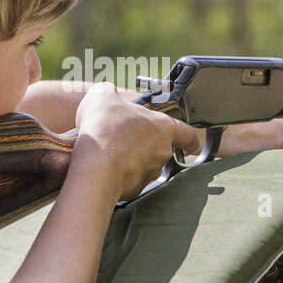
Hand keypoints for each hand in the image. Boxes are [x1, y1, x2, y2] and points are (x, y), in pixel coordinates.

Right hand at [72, 82, 202, 201]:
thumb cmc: (103, 128)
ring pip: (147, 165)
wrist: (93, 165)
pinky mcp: (136, 189)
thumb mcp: (103, 95)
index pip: (188, 134)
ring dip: (134, 160)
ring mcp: (150, 172)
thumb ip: (111, 93)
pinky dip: (122, 175)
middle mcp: (162, 151)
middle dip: (148, 145)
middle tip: (128, 139)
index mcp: (163, 127)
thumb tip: (108, 96)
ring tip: (111, 152)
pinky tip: (106, 167)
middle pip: (163, 148)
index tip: (189, 143)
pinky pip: (131, 180)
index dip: (190, 138)